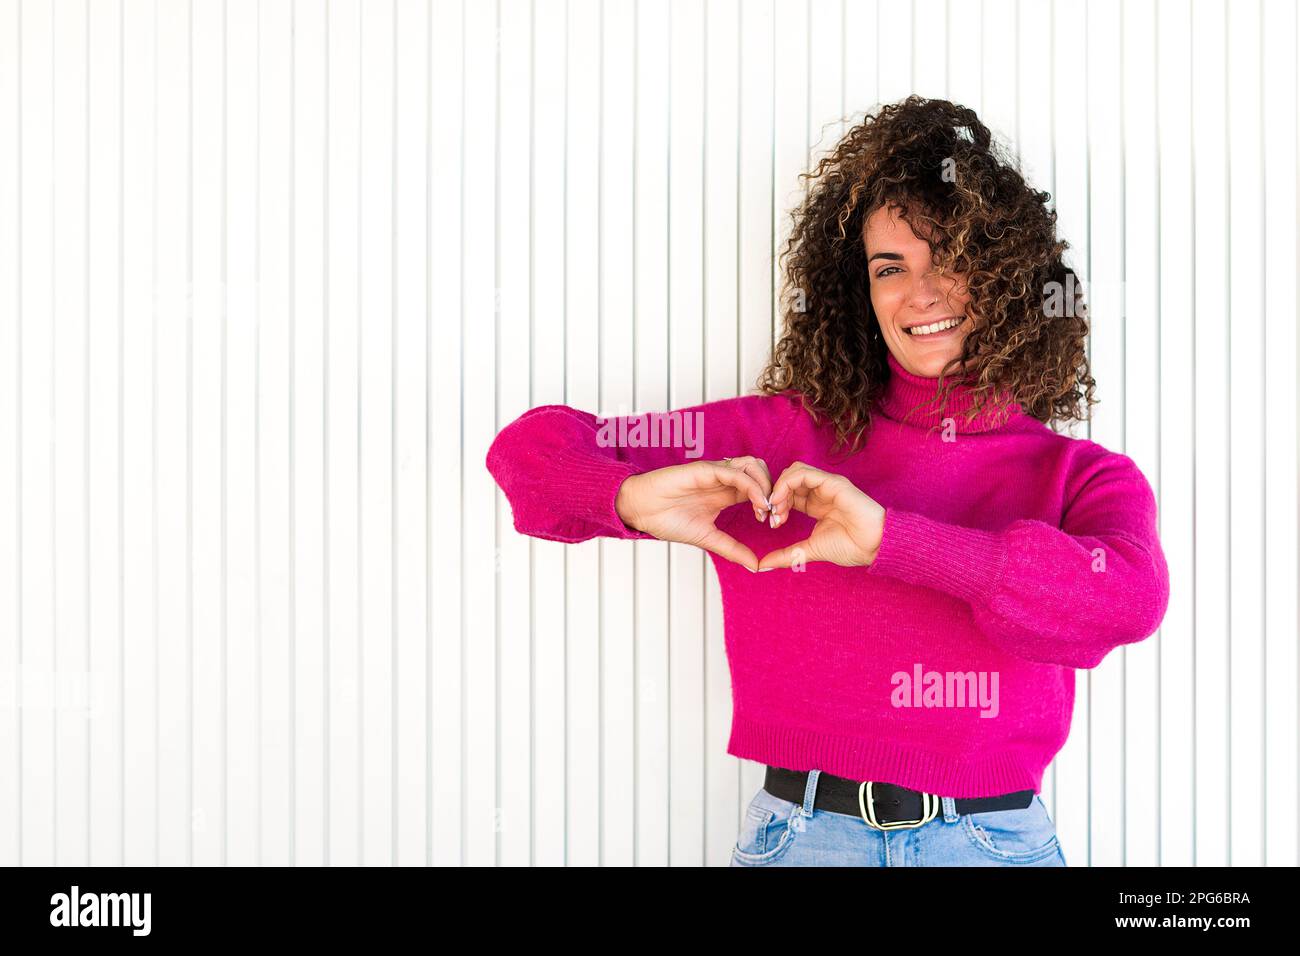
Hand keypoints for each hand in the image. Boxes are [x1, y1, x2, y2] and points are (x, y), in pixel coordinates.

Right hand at [614, 457, 774, 571]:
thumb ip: (732, 549)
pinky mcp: (705, 470)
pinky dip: (752, 486)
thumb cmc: (667, 520)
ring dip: (765, 485)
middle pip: (762, 471)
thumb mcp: (708, 538)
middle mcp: (723, 480)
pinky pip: (736, 472)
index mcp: (725, 493)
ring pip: (753, 465)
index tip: (772, 523)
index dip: (771, 503)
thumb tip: (755, 566)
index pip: (759, 489)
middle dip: (773, 491)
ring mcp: (715, 473)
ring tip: (764, 508)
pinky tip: (756, 504)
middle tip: (772, 515)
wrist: (641, 511)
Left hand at [757, 461, 885, 569]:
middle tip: (770, 515)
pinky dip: (787, 483)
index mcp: (816, 504)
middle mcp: (820, 491)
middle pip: (788, 480)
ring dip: (779, 487)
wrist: (874, 547)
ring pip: (793, 471)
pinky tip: (781, 501)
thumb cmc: (850, 547)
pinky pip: (803, 473)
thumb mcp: (809, 550)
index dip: (775, 505)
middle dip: (774, 495)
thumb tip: (763, 564)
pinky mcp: (833, 482)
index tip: (772, 523)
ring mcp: (827, 485)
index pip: (788, 494)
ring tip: (775, 507)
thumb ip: (787, 555)